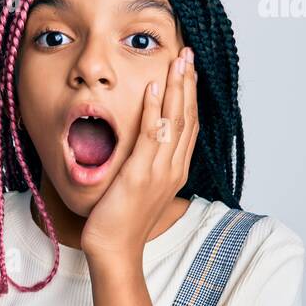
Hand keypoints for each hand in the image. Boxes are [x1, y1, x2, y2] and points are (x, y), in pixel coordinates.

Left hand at [80, 46, 198, 261]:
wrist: (115, 250)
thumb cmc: (121, 221)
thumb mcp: (139, 187)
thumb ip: (145, 165)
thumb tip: (139, 147)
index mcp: (175, 170)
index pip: (189, 125)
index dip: (190, 95)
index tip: (188, 70)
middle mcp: (173, 167)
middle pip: (187, 116)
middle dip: (188, 83)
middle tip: (188, 54)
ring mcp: (160, 170)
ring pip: (175, 120)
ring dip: (177, 88)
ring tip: (178, 61)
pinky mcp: (140, 173)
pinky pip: (150, 135)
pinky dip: (153, 109)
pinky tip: (153, 88)